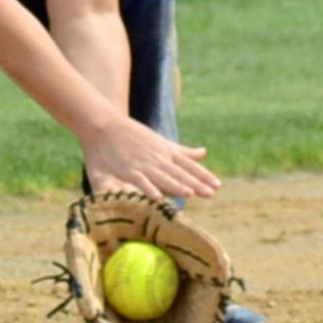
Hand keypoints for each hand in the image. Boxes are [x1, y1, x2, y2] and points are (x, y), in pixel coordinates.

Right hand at [83, 116, 220, 199]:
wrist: (104, 124)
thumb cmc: (132, 135)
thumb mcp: (161, 141)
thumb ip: (182, 151)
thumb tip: (204, 152)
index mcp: (166, 152)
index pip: (188, 166)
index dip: (203, 175)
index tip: (217, 186)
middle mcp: (157, 158)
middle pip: (179, 173)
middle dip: (195, 183)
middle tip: (211, 194)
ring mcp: (142, 163)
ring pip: (161, 176)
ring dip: (175, 185)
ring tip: (189, 194)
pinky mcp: (127, 169)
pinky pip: (139, 180)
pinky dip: (147, 188)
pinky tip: (157, 197)